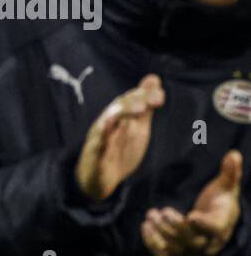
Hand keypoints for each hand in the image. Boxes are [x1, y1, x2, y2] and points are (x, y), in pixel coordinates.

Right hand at [76, 74, 163, 200]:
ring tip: (136, 111)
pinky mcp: (95, 158)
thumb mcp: (136, 125)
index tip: (160, 97)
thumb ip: (145, 104)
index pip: (129, 101)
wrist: (98, 177)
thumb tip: (153, 78)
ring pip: (105, 126)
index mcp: (118, 117)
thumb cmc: (119, 147)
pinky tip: (107, 136)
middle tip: (149, 104)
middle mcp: (106, 125)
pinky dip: (101, 144)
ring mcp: (99, 141)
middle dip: (132, 104)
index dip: (143, 96)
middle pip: (117, 110)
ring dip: (119, 117)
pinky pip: (97, 150)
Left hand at [141, 151, 242, 255]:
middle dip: (174, 226)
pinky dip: (152, 243)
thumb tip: (233, 154)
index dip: (204, 224)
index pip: (215, 228)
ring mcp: (193, 252)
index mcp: (222, 225)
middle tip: (161, 211)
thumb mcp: (225, 186)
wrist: (213, 222)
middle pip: (192, 241)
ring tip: (151, 214)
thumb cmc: (219, 201)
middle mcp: (209, 243)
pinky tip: (145, 226)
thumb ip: (229, 172)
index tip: (191, 215)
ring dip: (160, 234)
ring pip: (176, 250)